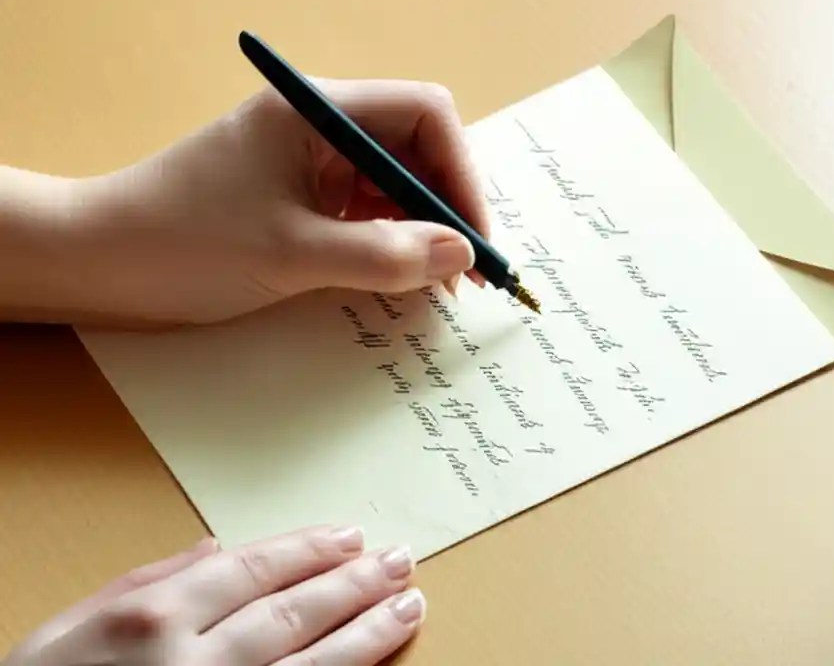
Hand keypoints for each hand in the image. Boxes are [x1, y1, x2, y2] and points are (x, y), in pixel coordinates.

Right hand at [2, 526, 424, 665]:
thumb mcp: (67, 629)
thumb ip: (145, 582)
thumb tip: (215, 549)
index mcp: (151, 619)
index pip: (252, 571)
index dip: (308, 552)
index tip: (351, 537)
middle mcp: (193, 663)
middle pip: (294, 615)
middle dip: (355, 585)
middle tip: (400, 563)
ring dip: (368, 635)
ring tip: (409, 607)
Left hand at [67, 78, 489, 324]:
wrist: (98, 262)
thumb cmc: (183, 243)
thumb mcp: (292, 254)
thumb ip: (383, 255)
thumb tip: (459, 254)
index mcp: (314, 110)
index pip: (423, 113)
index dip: (461, 172)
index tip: (472, 236)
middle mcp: (318, 125)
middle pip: (417, 148)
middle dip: (449, 205)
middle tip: (470, 270)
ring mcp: (308, 160)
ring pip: (395, 182)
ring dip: (424, 228)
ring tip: (442, 282)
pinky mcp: (300, 194)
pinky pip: (366, 210)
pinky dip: (392, 241)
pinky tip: (404, 277)